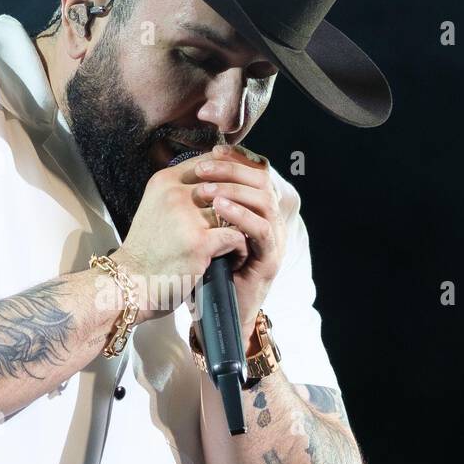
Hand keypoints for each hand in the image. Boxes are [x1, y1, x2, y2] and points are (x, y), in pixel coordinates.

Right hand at [110, 149, 248, 323]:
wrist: (130, 285)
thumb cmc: (147, 251)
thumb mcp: (157, 209)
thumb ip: (181, 192)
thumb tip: (217, 178)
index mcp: (164, 181)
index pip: (210, 162)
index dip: (230, 175)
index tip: (241, 192)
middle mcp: (174, 193)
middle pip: (226, 186)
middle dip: (239, 205)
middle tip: (246, 222)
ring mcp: (186, 217)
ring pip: (234, 212)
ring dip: (241, 229)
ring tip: (238, 244)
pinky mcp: (199, 242)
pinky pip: (236, 237)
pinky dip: (239, 250)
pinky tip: (234, 259)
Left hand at [184, 143, 286, 332]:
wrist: (220, 312)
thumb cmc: (209, 269)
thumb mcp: (206, 230)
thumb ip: (207, 203)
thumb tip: (188, 170)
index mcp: (258, 210)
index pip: (255, 172)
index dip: (236, 159)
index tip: (212, 151)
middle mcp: (271, 221)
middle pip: (262, 180)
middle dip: (232, 170)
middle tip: (203, 168)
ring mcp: (274, 240)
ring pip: (264, 201)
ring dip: (234, 190)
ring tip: (206, 188)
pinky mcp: (270, 259)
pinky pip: (261, 230)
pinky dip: (240, 215)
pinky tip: (219, 209)